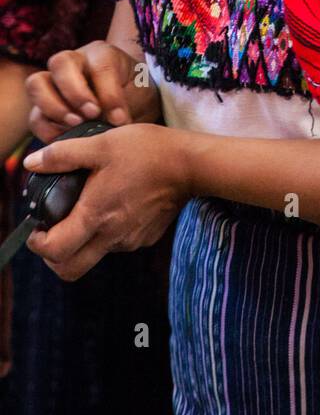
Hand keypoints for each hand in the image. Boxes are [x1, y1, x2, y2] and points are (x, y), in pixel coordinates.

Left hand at [22, 123, 189, 279]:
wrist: (191, 164)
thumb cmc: (147, 151)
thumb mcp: (102, 144)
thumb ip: (64, 155)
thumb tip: (33, 162)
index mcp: (96, 215)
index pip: (55, 251)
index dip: (38, 244)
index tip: (37, 228)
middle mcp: (112, 236)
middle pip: (70, 270)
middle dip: (54, 257)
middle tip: (53, 232)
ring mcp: (131, 240)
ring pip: (94, 255)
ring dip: (83, 241)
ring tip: (89, 206)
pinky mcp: (145, 237)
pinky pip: (117, 243)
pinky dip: (108, 232)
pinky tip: (117, 203)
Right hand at [25, 41, 159, 144]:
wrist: (131, 106)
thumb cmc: (136, 94)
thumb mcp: (141, 94)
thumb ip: (125, 103)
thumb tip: (112, 123)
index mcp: (101, 54)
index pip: (100, 65)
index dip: (108, 93)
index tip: (119, 118)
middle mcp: (74, 62)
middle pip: (59, 62)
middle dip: (74, 91)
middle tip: (92, 115)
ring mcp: (54, 83)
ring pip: (37, 83)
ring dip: (54, 108)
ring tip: (75, 126)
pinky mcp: (43, 107)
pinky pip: (35, 116)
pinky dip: (48, 130)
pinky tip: (68, 140)